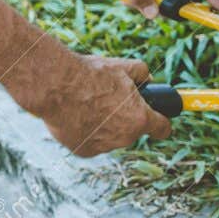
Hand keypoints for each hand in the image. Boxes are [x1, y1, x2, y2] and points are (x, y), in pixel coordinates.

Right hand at [38, 54, 172, 156]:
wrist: (56, 86)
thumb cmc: (90, 75)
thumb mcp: (122, 67)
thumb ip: (143, 73)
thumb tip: (150, 79)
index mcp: (139, 118)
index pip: (162, 129)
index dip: (162, 122)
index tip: (159, 119)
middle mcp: (124, 138)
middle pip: (132, 130)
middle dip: (125, 117)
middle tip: (109, 98)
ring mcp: (104, 147)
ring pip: (111, 136)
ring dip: (106, 124)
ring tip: (88, 103)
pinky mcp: (84, 151)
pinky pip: (92, 141)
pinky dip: (87, 131)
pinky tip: (77, 114)